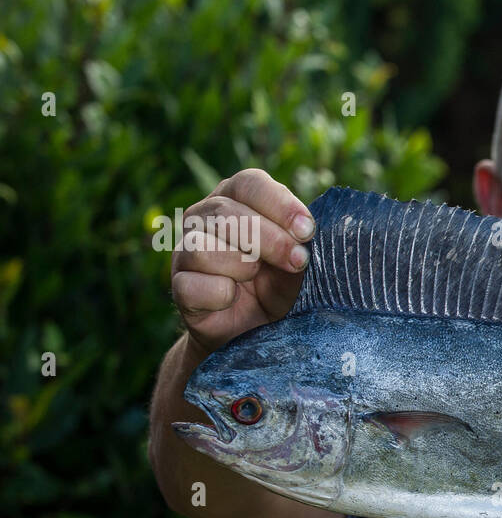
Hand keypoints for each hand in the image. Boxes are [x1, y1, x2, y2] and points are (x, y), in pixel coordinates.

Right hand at [170, 169, 315, 353]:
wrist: (256, 333)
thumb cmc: (278, 287)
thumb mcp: (296, 263)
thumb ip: (299, 243)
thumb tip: (307, 231)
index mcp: (235, 200)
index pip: (249, 184)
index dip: (279, 204)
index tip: (307, 231)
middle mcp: (204, 219)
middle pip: (226, 213)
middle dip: (270, 239)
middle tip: (298, 261)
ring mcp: (185, 251)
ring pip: (203, 247)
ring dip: (242, 266)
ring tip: (256, 279)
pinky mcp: (179, 287)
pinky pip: (194, 285)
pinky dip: (221, 295)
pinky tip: (233, 300)